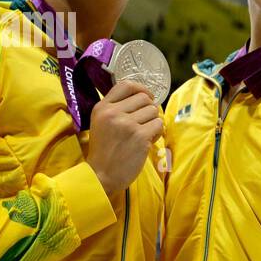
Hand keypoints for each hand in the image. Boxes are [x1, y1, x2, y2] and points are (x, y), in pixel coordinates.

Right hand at [86, 80, 163, 195]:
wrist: (101, 175)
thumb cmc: (104, 151)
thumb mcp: (100, 123)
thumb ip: (116, 109)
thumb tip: (143, 97)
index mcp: (102, 107)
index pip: (126, 85)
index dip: (141, 89)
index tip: (146, 97)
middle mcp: (113, 112)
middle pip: (144, 98)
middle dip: (149, 110)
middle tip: (144, 123)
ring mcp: (127, 124)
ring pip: (154, 111)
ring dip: (153, 122)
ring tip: (144, 134)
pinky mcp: (140, 137)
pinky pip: (159, 125)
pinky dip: (157, 133)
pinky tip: (147, 141)